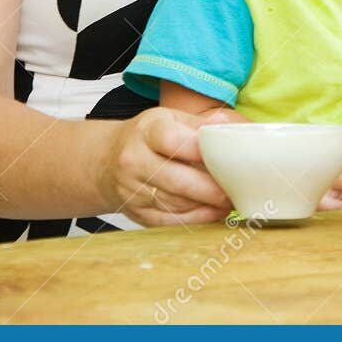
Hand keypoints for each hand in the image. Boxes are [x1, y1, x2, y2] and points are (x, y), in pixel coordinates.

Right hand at [104, 106, 237, 226]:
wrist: (107, 161)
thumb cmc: (147, 137)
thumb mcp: (169, 119)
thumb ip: (199, 124)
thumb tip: (228, 128)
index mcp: (146, 131)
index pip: (173, 141)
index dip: (201, 151)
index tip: (225, 157)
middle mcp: (134, 161)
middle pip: (177, 180)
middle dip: (210, 189)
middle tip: (234, 190)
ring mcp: (132, 190)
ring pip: (175, 204)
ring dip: (206, 206)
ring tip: (229, 201)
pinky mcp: (136, 213)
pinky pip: (169, 222)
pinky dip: (195, 219)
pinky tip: (212, 212)